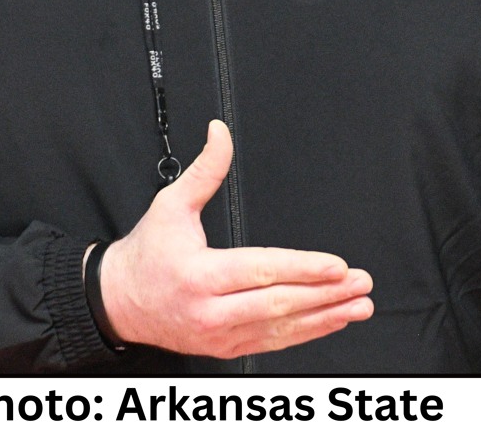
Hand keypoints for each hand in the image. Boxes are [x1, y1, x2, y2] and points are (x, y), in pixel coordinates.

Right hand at [99, 120, 373, 358]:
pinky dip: (306, 333)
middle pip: (280, 303)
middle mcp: (211, 311)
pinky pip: (273, 343)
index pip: (262, 271)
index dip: (303, 269)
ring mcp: (220, 335)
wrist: (120, 302)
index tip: (337, 266)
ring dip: (325, 317)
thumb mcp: (171, 203)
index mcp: (200, 274)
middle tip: (361, 283)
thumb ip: (205, 169)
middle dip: (327, 294)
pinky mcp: (226, 348)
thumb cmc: (147, 253)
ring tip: (358, 306)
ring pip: (282, 329)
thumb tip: (221, 133)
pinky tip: (330, 321)